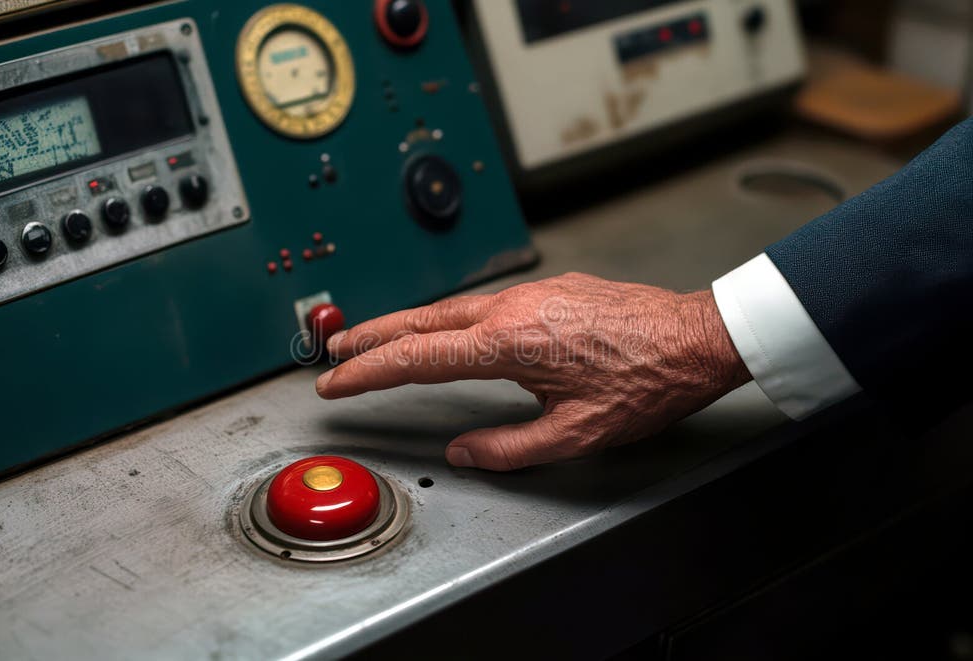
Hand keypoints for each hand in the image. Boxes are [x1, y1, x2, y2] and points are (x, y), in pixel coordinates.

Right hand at [317, 273, 750, 470]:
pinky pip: (482, 303)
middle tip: (335, 351)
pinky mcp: (550, 290)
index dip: (368, 372)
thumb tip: (465, 452)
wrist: (698, 338)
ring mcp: (532, 294)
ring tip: (376, 341)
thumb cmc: (649, 382)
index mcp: (510, 344)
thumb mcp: (577, 433)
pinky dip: (447, 319)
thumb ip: (509, 447)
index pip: (417, 359)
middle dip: (370, 337)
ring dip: (407, 325)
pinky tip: (445, 330)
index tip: (337, 381)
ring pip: (451, 309)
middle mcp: (513, 309)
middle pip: (421, 321)